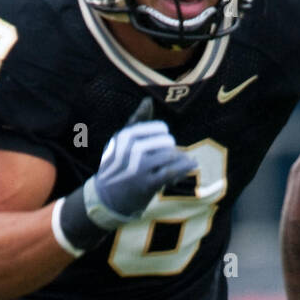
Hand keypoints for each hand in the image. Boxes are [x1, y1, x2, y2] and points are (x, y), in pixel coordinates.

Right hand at [84, 97, 197, 229]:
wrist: (106, 199)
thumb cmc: (117, 166)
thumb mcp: (121, 142)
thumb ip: (136, 121)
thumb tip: (148, 100)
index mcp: (124, 137)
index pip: (158, 128)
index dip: (164, 135)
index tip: (161, 144)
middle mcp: (130, 151)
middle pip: (165, 141)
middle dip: (171, 148)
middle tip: (169, 156)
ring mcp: (138, 168)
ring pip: (170, 155)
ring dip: (179, 159)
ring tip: (181, 162)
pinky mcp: (147, 184)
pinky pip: (172, 171)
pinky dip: (185, 167)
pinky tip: (193, 164)